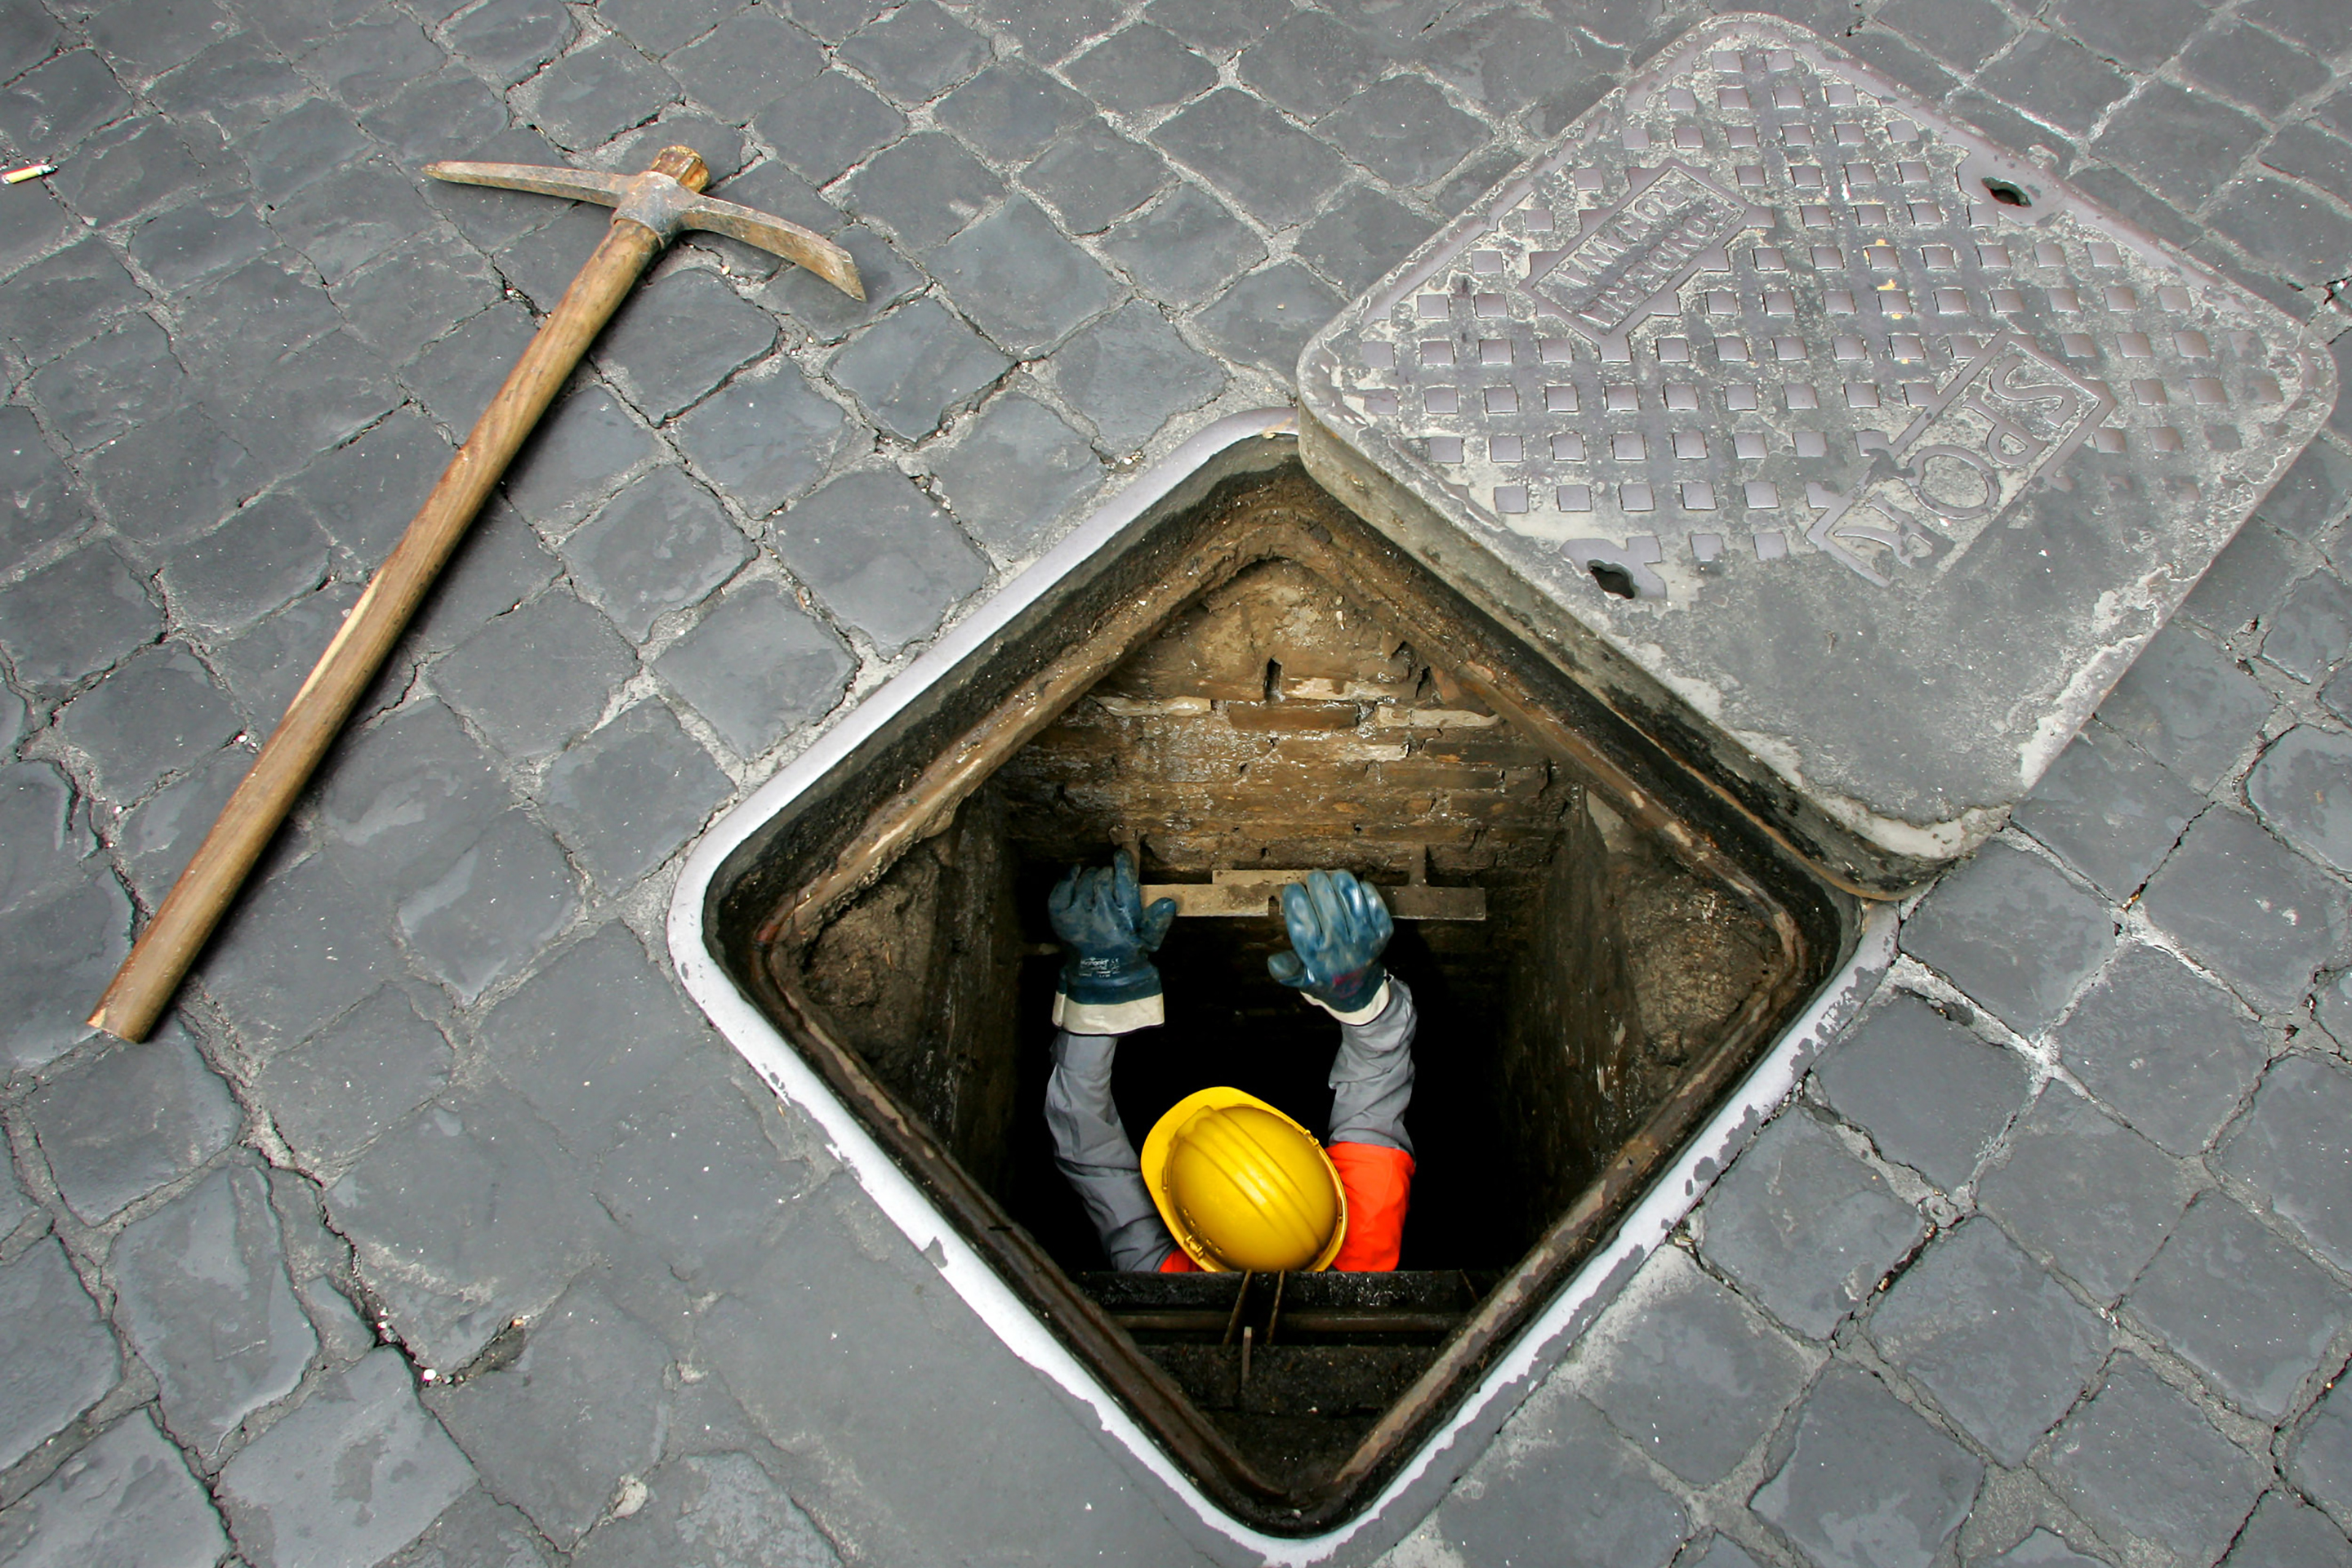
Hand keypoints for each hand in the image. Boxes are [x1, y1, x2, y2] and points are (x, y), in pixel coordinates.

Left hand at [1048, 850, 1178, 1008]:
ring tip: (1095, 880)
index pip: (1124, 881)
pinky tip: (1075, 872)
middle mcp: (1100, 915)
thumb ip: (1158, 921)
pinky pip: (1062, 889)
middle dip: (1107, 873)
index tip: (1121, 856)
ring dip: (1090, 875)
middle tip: (1108, 876)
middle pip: (1102, 878)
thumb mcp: (1148, 941)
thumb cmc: (1126, 953)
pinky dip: (1068, 877)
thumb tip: (1168, 902)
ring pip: (1084, 880)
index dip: (1123, 864)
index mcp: (1124, 918)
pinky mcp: (1060, 918)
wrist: (1099, 975)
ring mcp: (1077, 916)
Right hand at [1268, 870, 1392, 1016]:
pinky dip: (1362, 888)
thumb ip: (1286, 969)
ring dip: (1339, 879)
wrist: (1357, 989)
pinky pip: (1373, 899)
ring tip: (1331, 878)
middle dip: (1315, 882)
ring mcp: (1363, 935)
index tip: (1292, 889)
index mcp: (1315, 953)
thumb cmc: (1322, 975)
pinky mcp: (1382, 930)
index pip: (1300, 914)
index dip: (1294, 894)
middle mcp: (1339, 943)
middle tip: (1312, 879)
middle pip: (1325, 898)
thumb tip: (1274, 962)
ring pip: (1350, 893)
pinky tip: (1352, 890)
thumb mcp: (1299, 978)